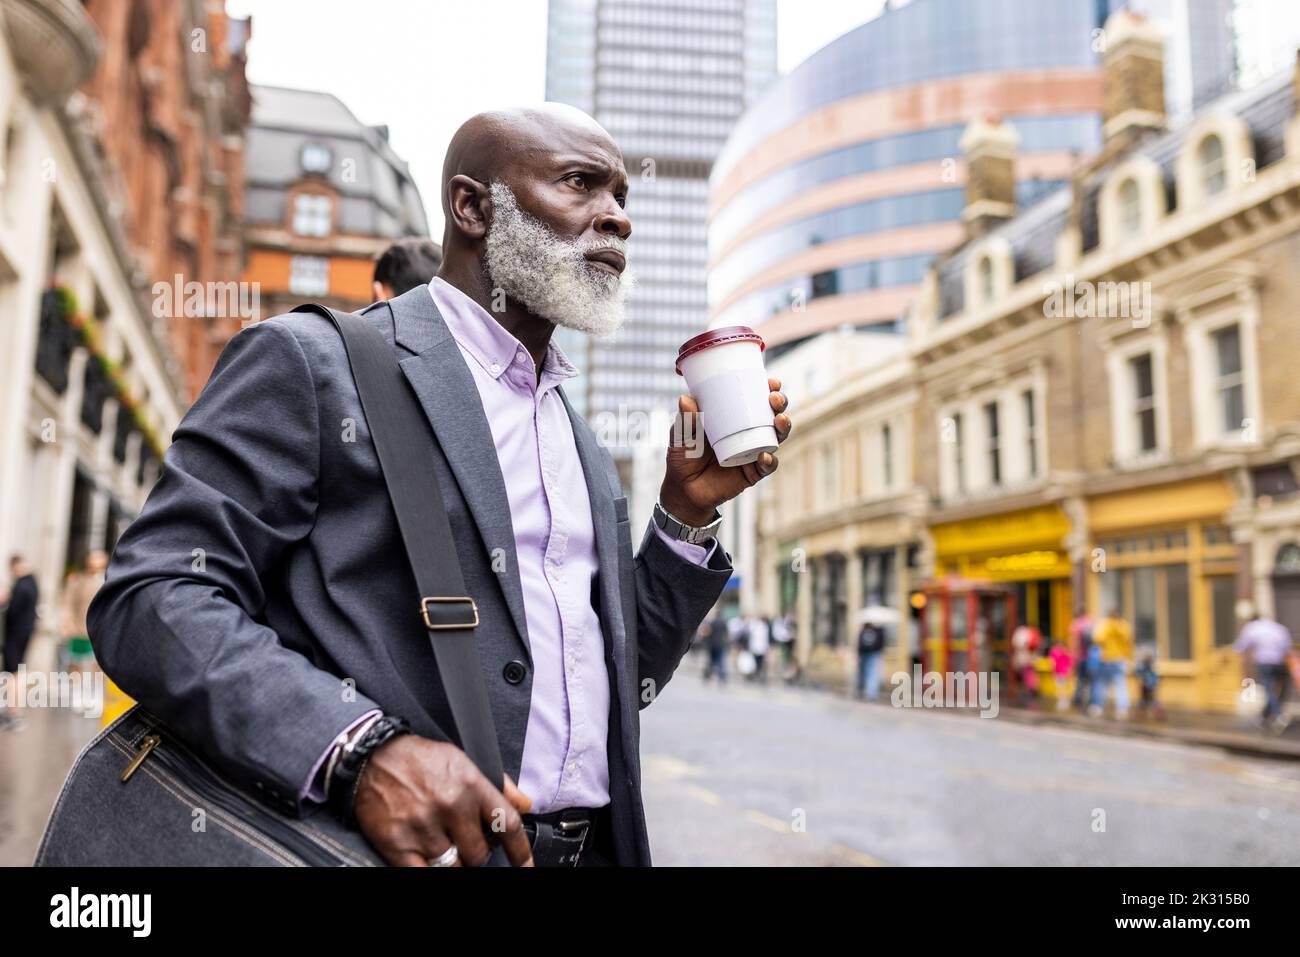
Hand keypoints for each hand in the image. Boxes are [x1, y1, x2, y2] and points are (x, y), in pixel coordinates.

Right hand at [354, 735, 533, 866]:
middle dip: (476, 854)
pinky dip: (430, 870)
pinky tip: (431, 860)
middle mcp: (451, 806)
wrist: (373, 757)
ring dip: (454, 863)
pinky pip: (424, 873)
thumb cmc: (420, 760)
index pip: (507, 825)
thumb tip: (525, 804)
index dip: (521, 853)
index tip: (525, 866)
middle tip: (465, 843)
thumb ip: (498, 785)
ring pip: (454, 867)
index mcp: (471, 785)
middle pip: (480, 854)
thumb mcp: (463, 761)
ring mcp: (424, 827)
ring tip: (444, 847)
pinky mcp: (399, 844)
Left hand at [659, 377, 791, 525]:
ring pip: (776, 437)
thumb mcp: (682, 435)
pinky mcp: (752, 473)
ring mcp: (752, 452)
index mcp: (733, 418)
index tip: (772, 382)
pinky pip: (767, 466)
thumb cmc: (683, 458)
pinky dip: (769, 461)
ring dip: (782, 427)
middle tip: (774, 399)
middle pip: (772, 415)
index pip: (756, 399)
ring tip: (778, 421)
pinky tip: (764, 456)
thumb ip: (686, 419)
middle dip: (780, 404)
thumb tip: (686, 398)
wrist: (683, 490)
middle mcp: (748, 433)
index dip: (769, 389)